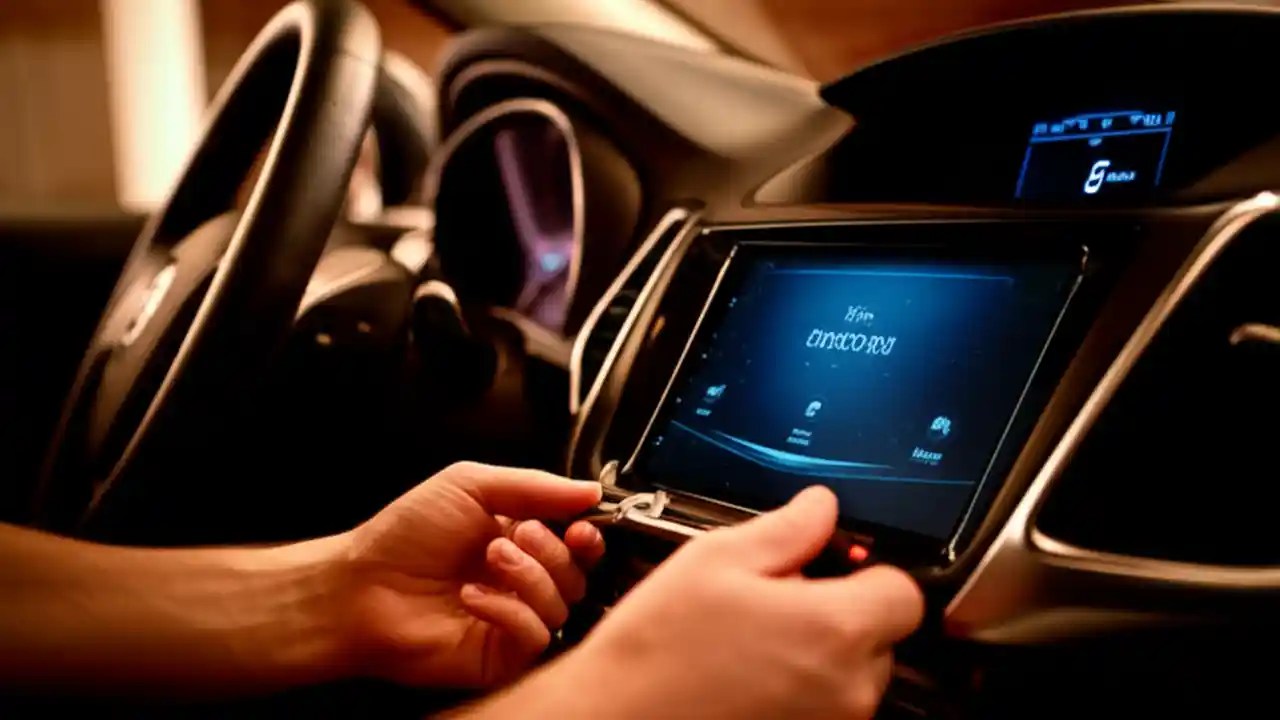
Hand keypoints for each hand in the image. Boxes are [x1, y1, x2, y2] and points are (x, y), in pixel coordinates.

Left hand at [335, 462, 605, 687]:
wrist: (361, 585)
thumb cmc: (405, 534)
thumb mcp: (470, 485)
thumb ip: (535, 485)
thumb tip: (592, 490)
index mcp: (520, 538)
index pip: (579, 541)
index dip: (588, 534)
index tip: (580, 526)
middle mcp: (521, 579)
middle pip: (578, 573)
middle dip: (553, 551)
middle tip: (515, 536)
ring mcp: (513, 618)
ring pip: (562, 604)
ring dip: (529, 576)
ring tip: (487, 560)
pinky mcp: (502, 654)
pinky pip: (536, 636)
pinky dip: (510, 611)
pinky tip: (472, 597)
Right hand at [473, 486, 922, 719]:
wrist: (613, 719)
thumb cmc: (657, 649)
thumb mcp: (716, 559)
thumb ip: (787, 529)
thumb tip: (821, 508)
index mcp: (834, 630)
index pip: (904, 593)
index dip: (869, 573)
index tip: (834, 569)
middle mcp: (846, 689)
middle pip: (878, 638)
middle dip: (836, 616)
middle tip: (774, 605)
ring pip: (850, 679)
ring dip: (817, 658)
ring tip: (750, 646)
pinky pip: (822, 711)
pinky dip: (796, 695)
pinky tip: (746, 680)